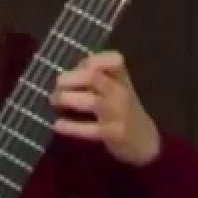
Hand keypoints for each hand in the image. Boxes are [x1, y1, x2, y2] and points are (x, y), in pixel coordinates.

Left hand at [50, 50, 161, 166]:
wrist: (144, 139)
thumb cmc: (121, 108)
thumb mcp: (113, 87)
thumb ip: (93, 77)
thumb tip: (63, 74)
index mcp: (121, 76)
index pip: (112, 59)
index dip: (90, 60)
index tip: (75, 68)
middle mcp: (121, 91)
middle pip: (94, 77)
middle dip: (69, 79)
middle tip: (56, 86)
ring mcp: (119, 113)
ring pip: (92, 101)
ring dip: (68, 99)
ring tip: (54, 101)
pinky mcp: (115, 133)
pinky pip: (91, 129)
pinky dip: (71, 127)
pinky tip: (57, 125)